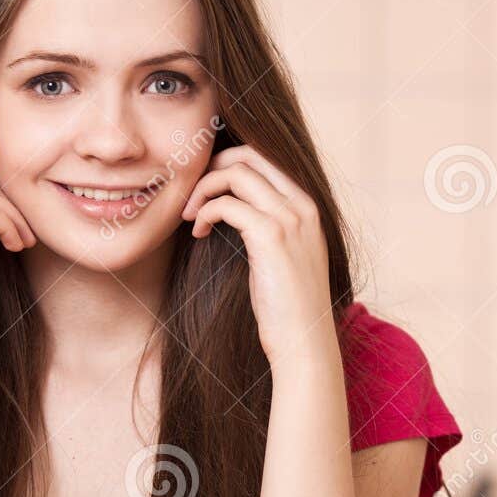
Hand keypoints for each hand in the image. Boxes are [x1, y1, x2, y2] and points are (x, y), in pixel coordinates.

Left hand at [181, 145, 336, 368]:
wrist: (303, 342)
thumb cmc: (287, 308)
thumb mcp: (282, 257)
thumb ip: (267, 226)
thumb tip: (231, 208)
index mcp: (307, 206)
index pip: (264, 157)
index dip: (227, 164)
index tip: (205, 187)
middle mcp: (303, 205)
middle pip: (249, 155)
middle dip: (212, 167)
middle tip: (191, 194)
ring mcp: (290, 218)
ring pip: (236, 173)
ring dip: (203, 189)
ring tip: (189, 215)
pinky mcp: (271, 236)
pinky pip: (226, 203)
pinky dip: (205, 212)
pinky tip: (198, 232)